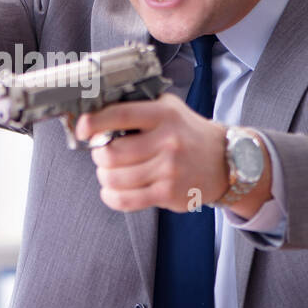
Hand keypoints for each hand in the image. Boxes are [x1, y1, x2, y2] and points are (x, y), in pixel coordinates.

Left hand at [74, 94, 233, 213]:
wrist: (224, 161)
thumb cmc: (188, 133)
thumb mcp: (169, 108)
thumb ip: (138, 107)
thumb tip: (97, 114)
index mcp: (164, 114)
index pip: (120, 115)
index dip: (94, 122)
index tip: (83, 128)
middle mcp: (167, 141)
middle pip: (112, 152)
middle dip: (99, 153)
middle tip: (102, 152)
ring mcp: (169, 170)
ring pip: (115, 178)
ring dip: (104, 176)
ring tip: (110, 171)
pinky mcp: (168, 193)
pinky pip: (126, 200)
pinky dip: (111, 197)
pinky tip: (112, 190)